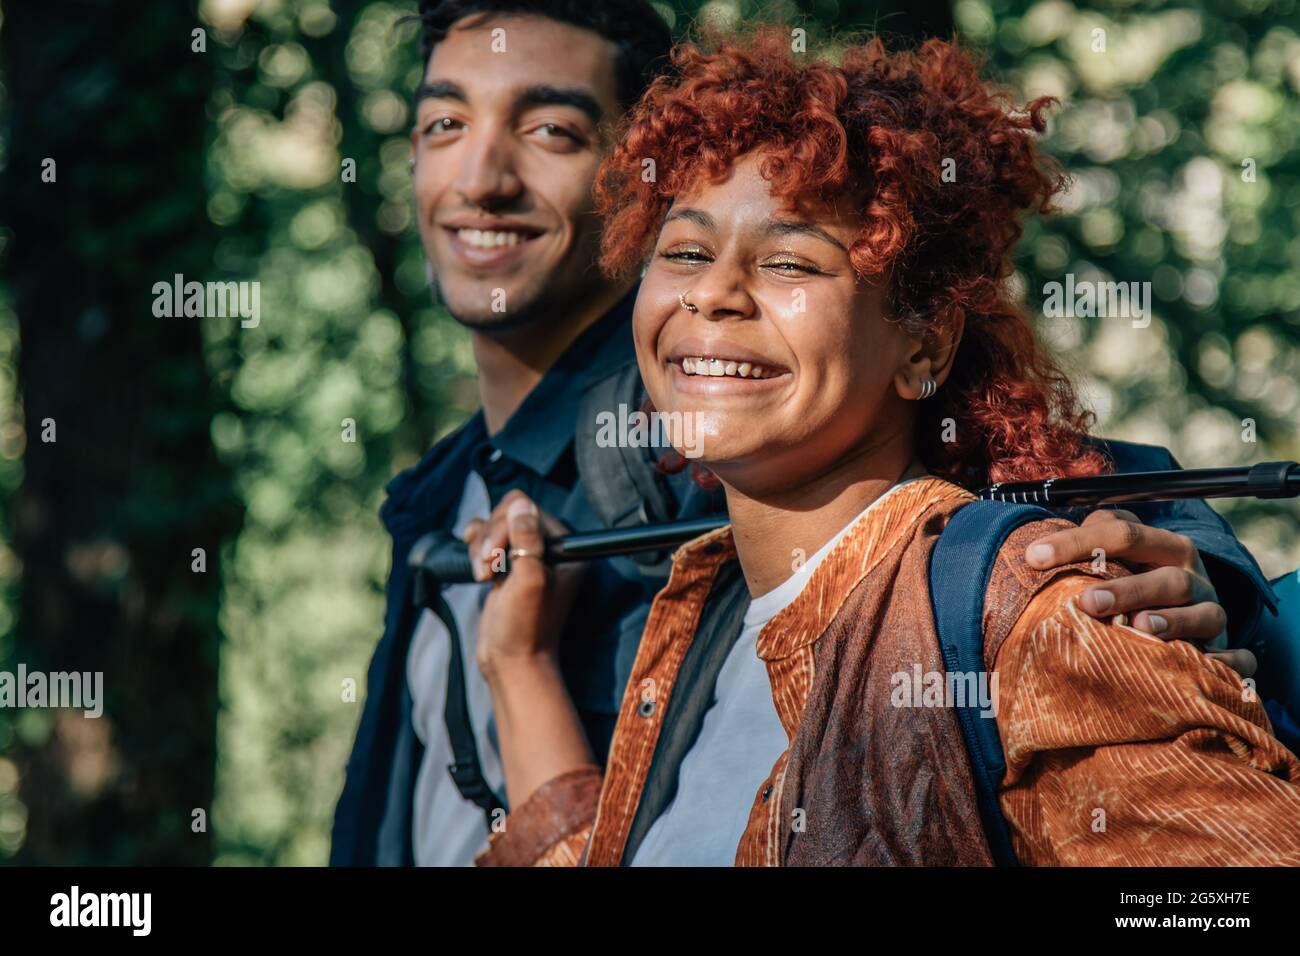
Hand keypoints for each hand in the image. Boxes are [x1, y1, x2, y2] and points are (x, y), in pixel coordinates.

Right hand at [462, 490, 585, 678]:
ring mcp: (527, 556)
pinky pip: (487, 539)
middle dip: (492, 537)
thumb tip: (521, 502)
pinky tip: (478, 569)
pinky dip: (477, 549)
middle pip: (509, 513)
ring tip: (484, 575)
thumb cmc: (525, 626)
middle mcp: (550, 548)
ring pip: (494, 525)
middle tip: (488, 569)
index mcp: (567, 548)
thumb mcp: (529, 579)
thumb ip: (527, 539)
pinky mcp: (507, 566)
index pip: (530, 509)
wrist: (511, 661)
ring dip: (482, 547)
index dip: (507, 525)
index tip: (497, 555)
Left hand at [1025, 508, 1256, 676]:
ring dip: (1172, 620)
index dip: (1075, 543)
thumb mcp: (1113, 558)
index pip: (1120, 533)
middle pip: (1165, 576)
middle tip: (1087, 601)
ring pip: (1203, 613)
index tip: (1033, 559)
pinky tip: (1208, 666)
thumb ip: (1083, 549)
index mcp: (1159, 545)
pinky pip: (1237, 658)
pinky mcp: (1224, 646)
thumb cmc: (1134, 582)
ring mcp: (1210, 610)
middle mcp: (1189, 575)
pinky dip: (1228, 663)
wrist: (1190, 610)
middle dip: (1127, 588)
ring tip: (1140, 629)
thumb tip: (1030, 555)